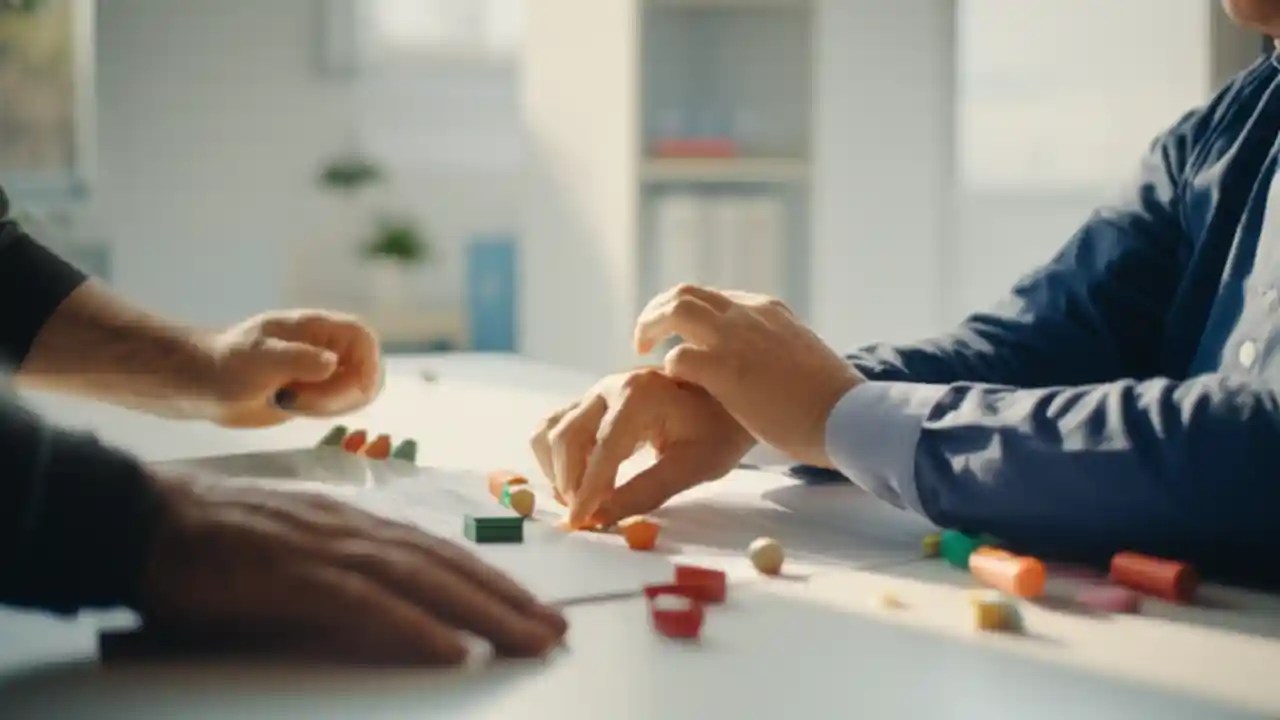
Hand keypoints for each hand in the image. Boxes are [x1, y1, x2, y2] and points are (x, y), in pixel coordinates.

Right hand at [137, 472, 566, 664]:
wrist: (146, 519)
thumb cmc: (215, 542)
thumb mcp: (294, 551)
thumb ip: (341, 571)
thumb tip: (387, 602)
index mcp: (356, 525)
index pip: (440, 555)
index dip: (492, 581)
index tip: (532, 607)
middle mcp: (356, 529)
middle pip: (449, 568)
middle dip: (509, 601)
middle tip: (556, 631)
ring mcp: (330, 550)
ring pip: (427, 583)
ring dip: (486, 614)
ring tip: (530, 641)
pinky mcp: (298, 576)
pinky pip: (371, 606)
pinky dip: (417, 628)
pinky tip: (455, 650)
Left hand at [204, 310, 381, 426]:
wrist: (201, 384)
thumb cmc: (226, 363)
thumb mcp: (259, 359)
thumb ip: (296, 358)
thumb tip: (332, 364)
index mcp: (317, 328)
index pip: (363, 337)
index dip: (368, 362)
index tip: (350, 388)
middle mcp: (325, 347)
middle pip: (365, 370)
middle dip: (342, 394)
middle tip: (301, 401)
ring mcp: (322, 371)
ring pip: (354, 392)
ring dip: (330, 406)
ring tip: (288, 401)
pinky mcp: (314, 394)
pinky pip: (338, 406)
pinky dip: (322, 413)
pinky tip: (288, 406)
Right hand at [530, 368, 754, 527]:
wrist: (727, 398)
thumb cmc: (718, 431)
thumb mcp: (695, 464)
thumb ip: (649, 489)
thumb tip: (601, 516)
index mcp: (640, 394)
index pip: (603, 446)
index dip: (589, 487)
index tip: (580, 521)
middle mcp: (610, 386)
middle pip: (567, 436)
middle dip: (570, 481)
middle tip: (586, 517)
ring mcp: (596, 392)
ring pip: (552, 430)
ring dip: (557, 469)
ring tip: (580, 500)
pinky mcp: (590, 402)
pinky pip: (555, 426)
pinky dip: (555, 457)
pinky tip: (577, 482)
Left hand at [634, 284, 863, 467]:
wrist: (850, 415)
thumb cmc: (832, 401)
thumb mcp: (802, 357)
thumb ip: (776, 351)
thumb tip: (766, 367)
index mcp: (768, 310)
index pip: (714, 297)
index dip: (688, 315)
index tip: (679, 336)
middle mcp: (749, 313)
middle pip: (686, 292)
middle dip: (657, 310)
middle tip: (644, 338)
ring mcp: (736, 337)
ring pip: (675, 308)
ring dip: (650, 325)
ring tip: (640, 349)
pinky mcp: (726, 369)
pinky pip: (678, 358)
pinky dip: (668, 371)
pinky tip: (668, 388)